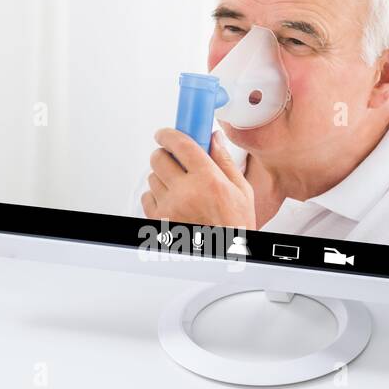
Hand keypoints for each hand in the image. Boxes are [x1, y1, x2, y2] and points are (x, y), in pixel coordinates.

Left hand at [140, 129, 254, 229]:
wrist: (226, 255)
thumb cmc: (235, 226)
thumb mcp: (241, 190)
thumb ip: (224, 160)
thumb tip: (214, 138)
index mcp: (208, 180)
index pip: (180, 144)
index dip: (168, 134)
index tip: (164, 134)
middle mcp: (186, 192)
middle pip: (159, 158)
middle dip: (165, 155)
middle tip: (174, 160)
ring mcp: (170, 207)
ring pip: (152, 177)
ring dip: (162, 177)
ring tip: (179, 188)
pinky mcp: (159, 221)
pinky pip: (147, 197)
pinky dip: (156, 196)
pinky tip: (173, 202)